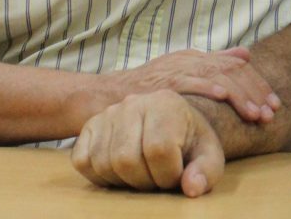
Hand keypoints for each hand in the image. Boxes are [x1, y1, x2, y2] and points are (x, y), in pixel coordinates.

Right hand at [72, 90, 222, 195]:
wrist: (168, 123)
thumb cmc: (188, 141)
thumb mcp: (208, 155)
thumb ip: (206, 172)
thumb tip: (191, 187)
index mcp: (166, 103)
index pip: (158, 150)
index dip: (167, 175)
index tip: (176, 175)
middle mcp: (133, 103)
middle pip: (125, 159)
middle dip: (144, 181)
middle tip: (157, 177)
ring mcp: (108, 114)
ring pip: (103, 163)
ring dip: (123, 181)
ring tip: (142, 172)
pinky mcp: (89, 127)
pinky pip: (82, 161)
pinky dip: (100, 176)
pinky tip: (121, 171)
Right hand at [100, 46, 280, 122]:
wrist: (104, 95)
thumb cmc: (145, 89)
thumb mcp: (181, 70)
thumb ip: (213, 62)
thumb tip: (245, 54)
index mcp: (195, 57)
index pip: (236, 66)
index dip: (258, 83)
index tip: (273, 103)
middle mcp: (189, 60)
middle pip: (232, 70)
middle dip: (255, 91)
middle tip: (271, 111)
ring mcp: (175, 69)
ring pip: (216, 76)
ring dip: (239, 94)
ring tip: (256, 113)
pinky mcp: (161, 82)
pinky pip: (187, 82)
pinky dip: (207, 87)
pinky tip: (224, 96)